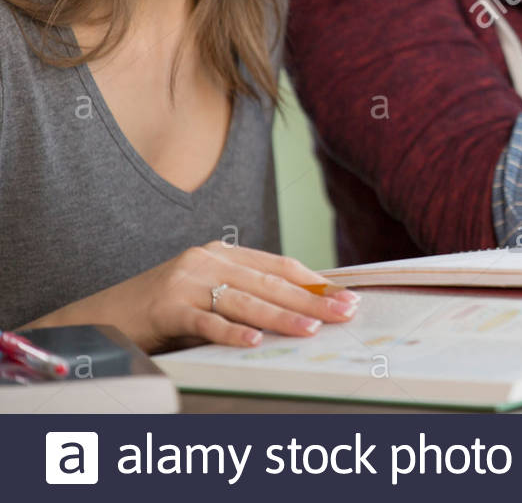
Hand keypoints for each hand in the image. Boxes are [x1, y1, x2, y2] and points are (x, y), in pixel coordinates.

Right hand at [25, 242, 358, 352]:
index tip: (345, 296)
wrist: (104, 316)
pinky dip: (231, 331)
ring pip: (245, 300)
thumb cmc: (164, 308)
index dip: (315, 281)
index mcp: (223, 253)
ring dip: (283, 316)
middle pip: (271, 282)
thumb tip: (303, 306)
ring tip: (312, 329)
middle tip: (344, 312)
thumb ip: (247, 294)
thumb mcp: (210, 292)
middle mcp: (208, 261)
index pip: (280, 266)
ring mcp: (186, 282)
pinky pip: (206, 321)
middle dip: (312, 299)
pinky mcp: (167, 307)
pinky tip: (254, 341)